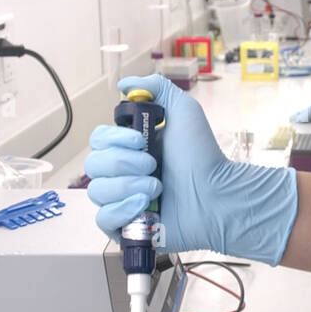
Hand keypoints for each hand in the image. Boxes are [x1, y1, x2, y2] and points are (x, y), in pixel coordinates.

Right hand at [85, 75, 297, 264]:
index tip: (140, 140)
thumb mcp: (183, 110)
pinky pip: (103, 218)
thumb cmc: (202, 156)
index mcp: (130, 148)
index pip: (98, 139)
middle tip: (154, 165)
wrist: (217, 194)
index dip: (114, 139)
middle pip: (93, 164)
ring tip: (158, 188)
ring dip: (128, 186)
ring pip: (97, 191)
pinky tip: (147, 205)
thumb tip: (123, 84)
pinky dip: (123, 210)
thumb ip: (156, 88)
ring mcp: (122, 201)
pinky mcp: (126, 227)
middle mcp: (122, 173)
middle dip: (124, 163)